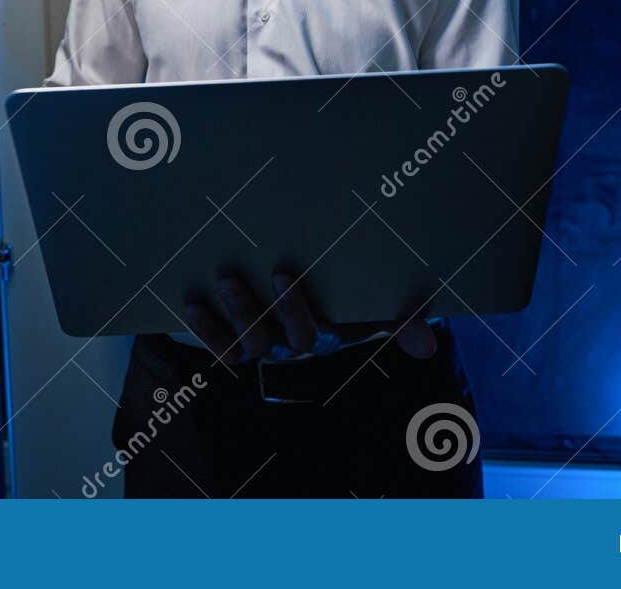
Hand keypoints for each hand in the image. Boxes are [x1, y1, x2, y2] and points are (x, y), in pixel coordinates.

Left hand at [183, 272, 437, 361]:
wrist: (301, 291)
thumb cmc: (343, 299)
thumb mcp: (370, 311)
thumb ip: (400, 322)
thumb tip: (430, 345)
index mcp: (315, 337)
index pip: (304, 334)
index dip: (292, 309)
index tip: (281, 273)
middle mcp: (281, 346)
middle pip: (265, 340)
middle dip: (252, 310)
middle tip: (236, 276)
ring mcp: (255, 346)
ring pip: (240, 343)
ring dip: (229, 314)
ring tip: (223, 280)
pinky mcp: (230, 343)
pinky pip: (215, 345)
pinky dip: (203, 328)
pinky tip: (190, 304)